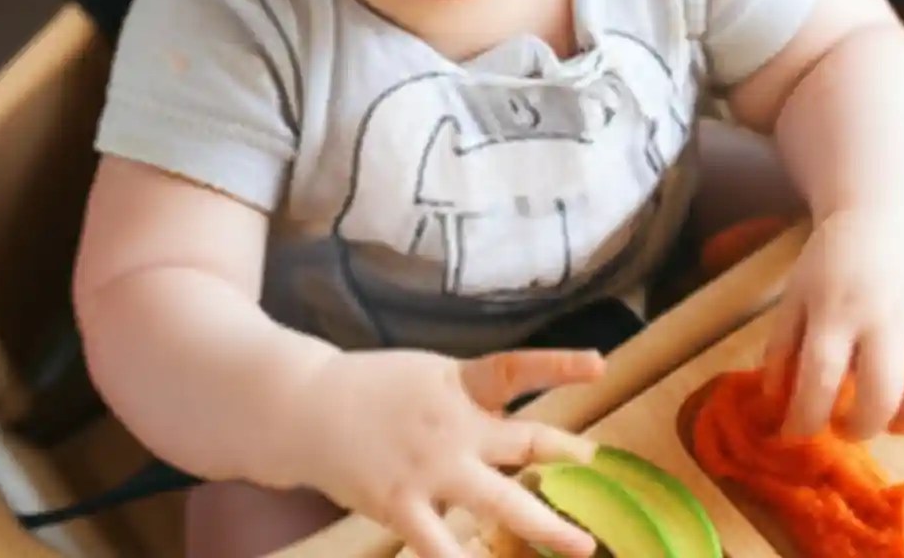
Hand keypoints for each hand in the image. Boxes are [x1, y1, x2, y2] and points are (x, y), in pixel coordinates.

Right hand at [292, 348, 605, 557]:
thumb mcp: (425, 378)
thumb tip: (512, 440)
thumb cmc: (370, 392)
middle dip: (564, 452)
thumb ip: (469, 404)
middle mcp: (454, 426)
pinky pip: (441, 547)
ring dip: (544, 525)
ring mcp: (431, 469)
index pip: (516, 369)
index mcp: (459, 385)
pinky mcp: (402, 504)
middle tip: (596, 462)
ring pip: (499, 503)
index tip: (599, 364)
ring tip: (583, 546)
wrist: (304, 408)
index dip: (559, 365)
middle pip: (522, 443)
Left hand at [762, 209, 903, 439]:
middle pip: (882, 395)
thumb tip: (774, 401)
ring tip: (885, 419)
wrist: (883, 221)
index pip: (820, 378)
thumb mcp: (793, 299)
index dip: (806, 416)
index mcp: (835, 313)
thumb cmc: (830, 264)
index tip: (795, 434)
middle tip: (844, 428)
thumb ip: (780, 350)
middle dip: (861, 428)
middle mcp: (884, 320)